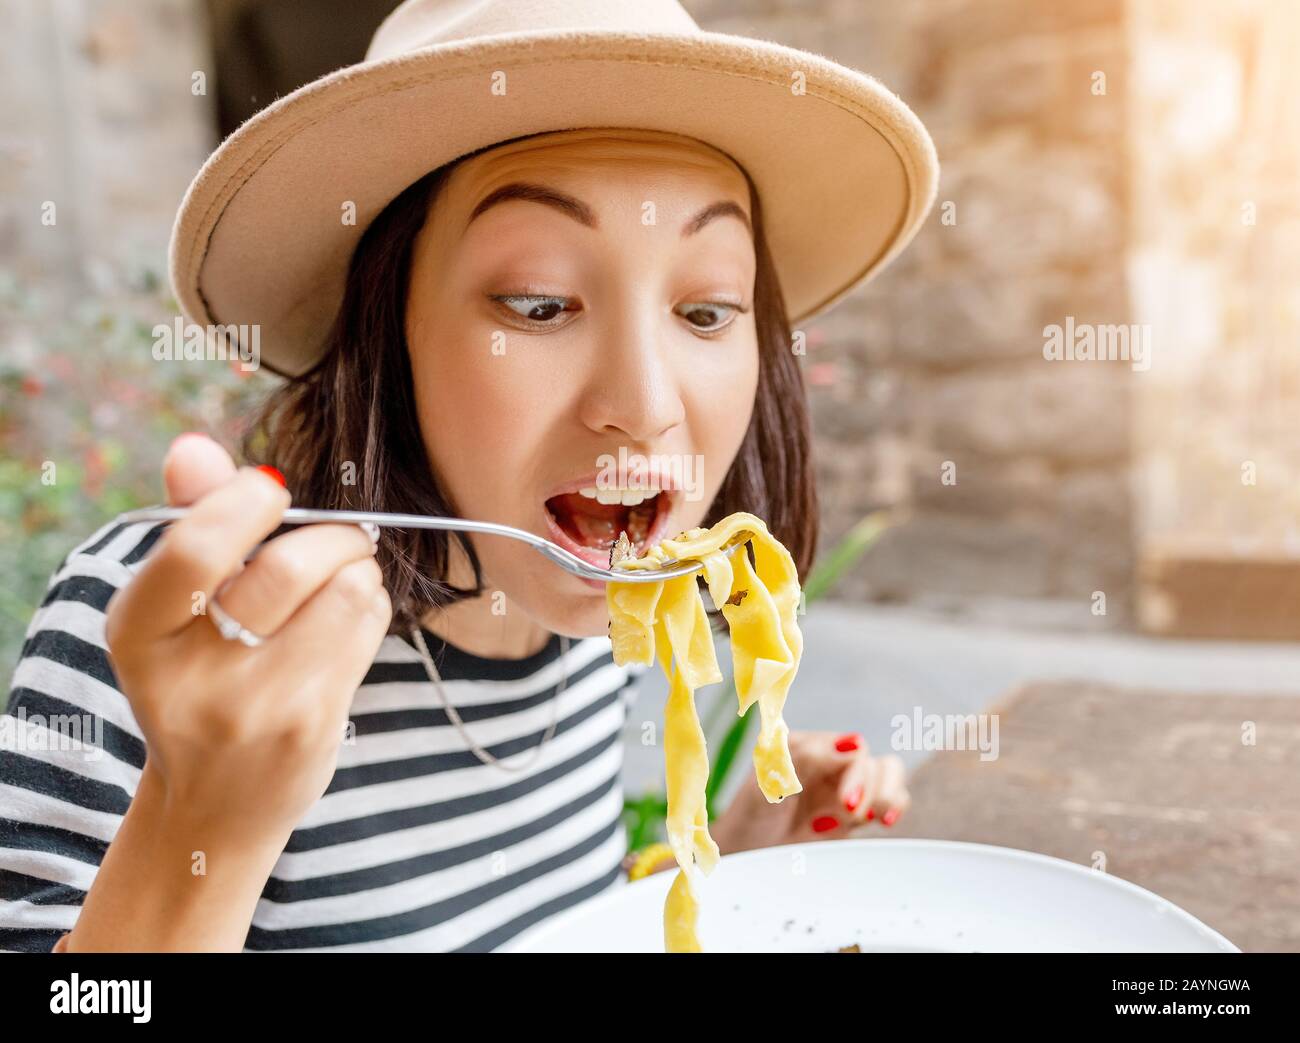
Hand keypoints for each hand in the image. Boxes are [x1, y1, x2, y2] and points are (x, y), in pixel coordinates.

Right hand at [104, 433, 391, 848]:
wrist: (216, 803)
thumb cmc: (200, 679)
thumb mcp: (174, 611)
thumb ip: (191, 523)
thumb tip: (194, 447)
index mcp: (137, 631)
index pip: (195, 548)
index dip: (246, 502)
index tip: (271, 493)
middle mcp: (191, 674)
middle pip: (289, 568)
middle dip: (331, 536)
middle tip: (339, 540)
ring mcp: (256, 706)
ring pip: (346, 592)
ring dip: (358, 571)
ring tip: (341, 584)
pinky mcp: (311, 725)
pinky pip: (367, 628)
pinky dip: (370, 606)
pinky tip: (347, 624)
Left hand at [711, 730, 908, 854]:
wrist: (748, 855)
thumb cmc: (750, 817)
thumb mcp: (769, 785)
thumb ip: (806, 760)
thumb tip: (852, 745)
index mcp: (808, 748)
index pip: (850, 747)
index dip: (854, 772)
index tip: (844, 800)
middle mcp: (831, 763)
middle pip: (873, 762)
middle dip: (870, 788)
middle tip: (850, 811)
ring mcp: (845, 787)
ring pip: (888, 775)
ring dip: (887, 795)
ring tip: (875, 818)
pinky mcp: (855, 813)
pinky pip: (890, 800)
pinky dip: (895, 806)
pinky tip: (885, 821)